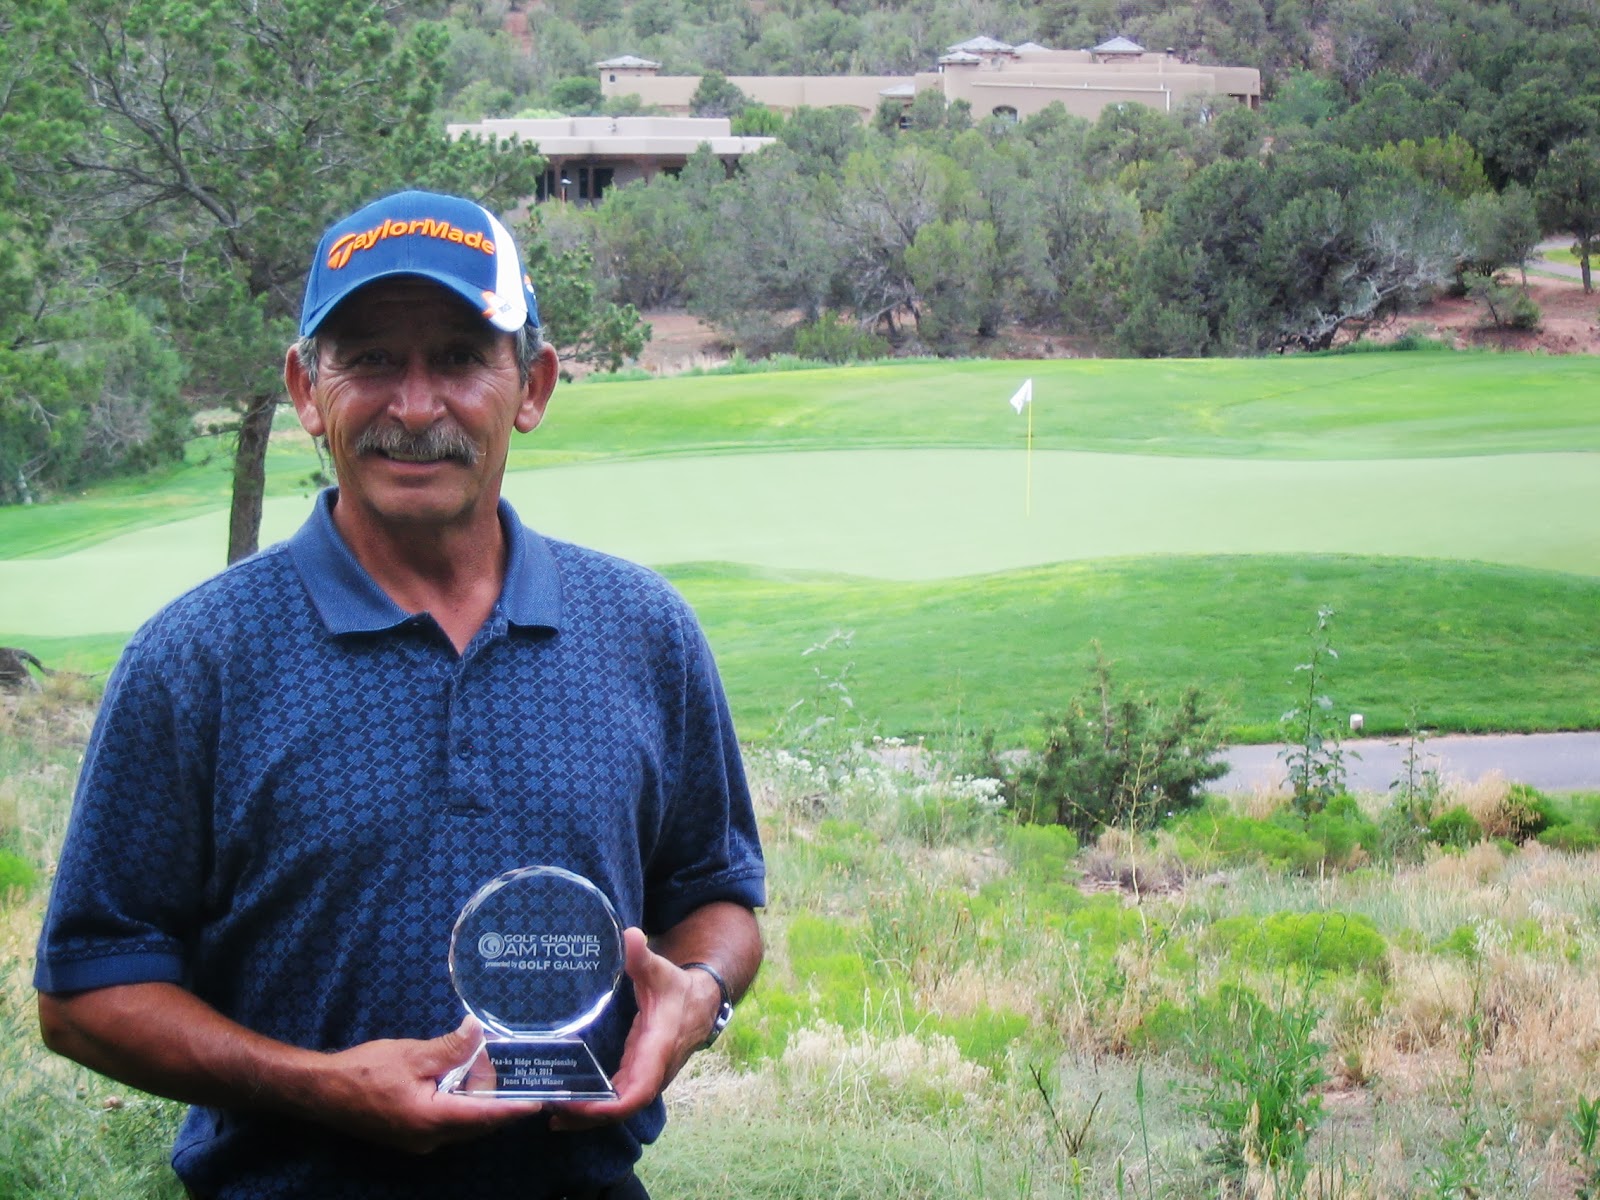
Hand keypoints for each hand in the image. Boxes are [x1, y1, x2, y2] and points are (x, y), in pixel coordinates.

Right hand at [308, 1016, 539, 1151]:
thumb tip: (479, 1031)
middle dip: (489, 1092)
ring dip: (471, 1095)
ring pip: (460, 1121)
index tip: (539, 1103)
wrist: (321, 1092)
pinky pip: (445, 1120)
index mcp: (432, 1121)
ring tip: (471, 1062)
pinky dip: (455, 1100)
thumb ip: (450, 1047)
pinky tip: (452, 1076)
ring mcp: (418, 1140)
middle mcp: (429, 1139)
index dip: (513, 1108)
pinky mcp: (409, 1134)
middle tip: (489, 1058)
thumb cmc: (364, 1072)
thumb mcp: (412, 1053)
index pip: (484, 1117)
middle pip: (475, 1120)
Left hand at [548, 928, 717, 1131]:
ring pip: (618, 1108)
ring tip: (551, 1113)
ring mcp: (645, 1077)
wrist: (701, 1005)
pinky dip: (594, 1107)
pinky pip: (616, 1099)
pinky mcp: (637, 1076)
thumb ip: (643, 957)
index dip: (613, 1105)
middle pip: (622, 1107)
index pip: (639, 1090)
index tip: (584, 1106)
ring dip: (587, 1116)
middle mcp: (653, 1070)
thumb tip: (630, 935)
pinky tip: (566, 1108)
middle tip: (552, 1110)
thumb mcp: (660, 971)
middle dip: (589, 1115)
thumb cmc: (677, 988)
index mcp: (658, 1049)